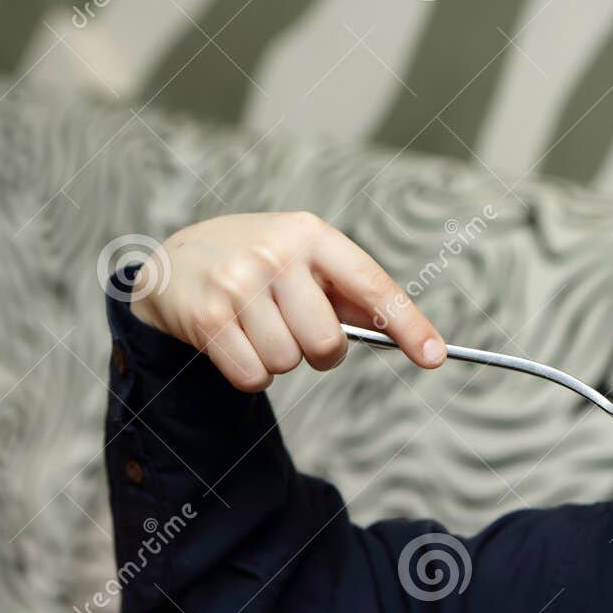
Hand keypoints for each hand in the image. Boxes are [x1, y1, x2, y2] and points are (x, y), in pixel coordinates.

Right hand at [128, 212, 444, 391]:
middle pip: (327, 343)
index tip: (435, 357)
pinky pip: (254, 377)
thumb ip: (353, 295)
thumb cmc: (262, 268)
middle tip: (297, 331)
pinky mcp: (205, 315)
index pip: (372, 286)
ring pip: (288, 362)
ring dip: (279, 360)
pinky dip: (252, 374)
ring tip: (258, 329)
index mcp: (312, 235)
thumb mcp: (305, 261)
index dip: (408, 324)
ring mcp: (238, 282)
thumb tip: (419, 341)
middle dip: (319, 352)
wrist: (177, 261)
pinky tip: (236, 342)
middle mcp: (276, 253)